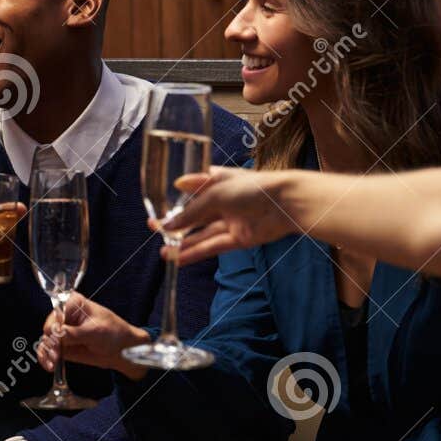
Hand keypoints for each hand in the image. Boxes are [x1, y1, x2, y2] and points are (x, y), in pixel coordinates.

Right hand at [37, 293, 147, 375]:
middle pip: (48, 328)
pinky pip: (48, 351)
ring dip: (47, 353)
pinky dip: (46, 358)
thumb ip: (73, 333)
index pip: (56, 313)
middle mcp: (64, 316)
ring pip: (46, 341)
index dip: (54, 327)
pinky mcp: (61, 345)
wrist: (121, 349)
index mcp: (72, 303)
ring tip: (53, 364)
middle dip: (50, 343)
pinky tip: (50, 366)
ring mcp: (61, 332)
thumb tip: (55, 335)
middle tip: (56, 355)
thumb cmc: (113, 332)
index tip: (57, 340)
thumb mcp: (95, 331)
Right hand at [157, 168, 297, 267]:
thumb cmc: (252, 188)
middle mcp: (223, 201)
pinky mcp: (239, 238)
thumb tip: (169, 222)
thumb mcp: (215, 193)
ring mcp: (231, 221)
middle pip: (195, 214)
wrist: (285, 204)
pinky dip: (197, 253)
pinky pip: (214, 246)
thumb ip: (191, 211)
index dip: (177, 196)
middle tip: (155, 229)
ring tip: (164, 251)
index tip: (160, 204)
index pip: (194, 187)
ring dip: (184, 243)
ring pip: (202, 234)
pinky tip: (180, 259)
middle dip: (176, 223)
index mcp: (218, 181)